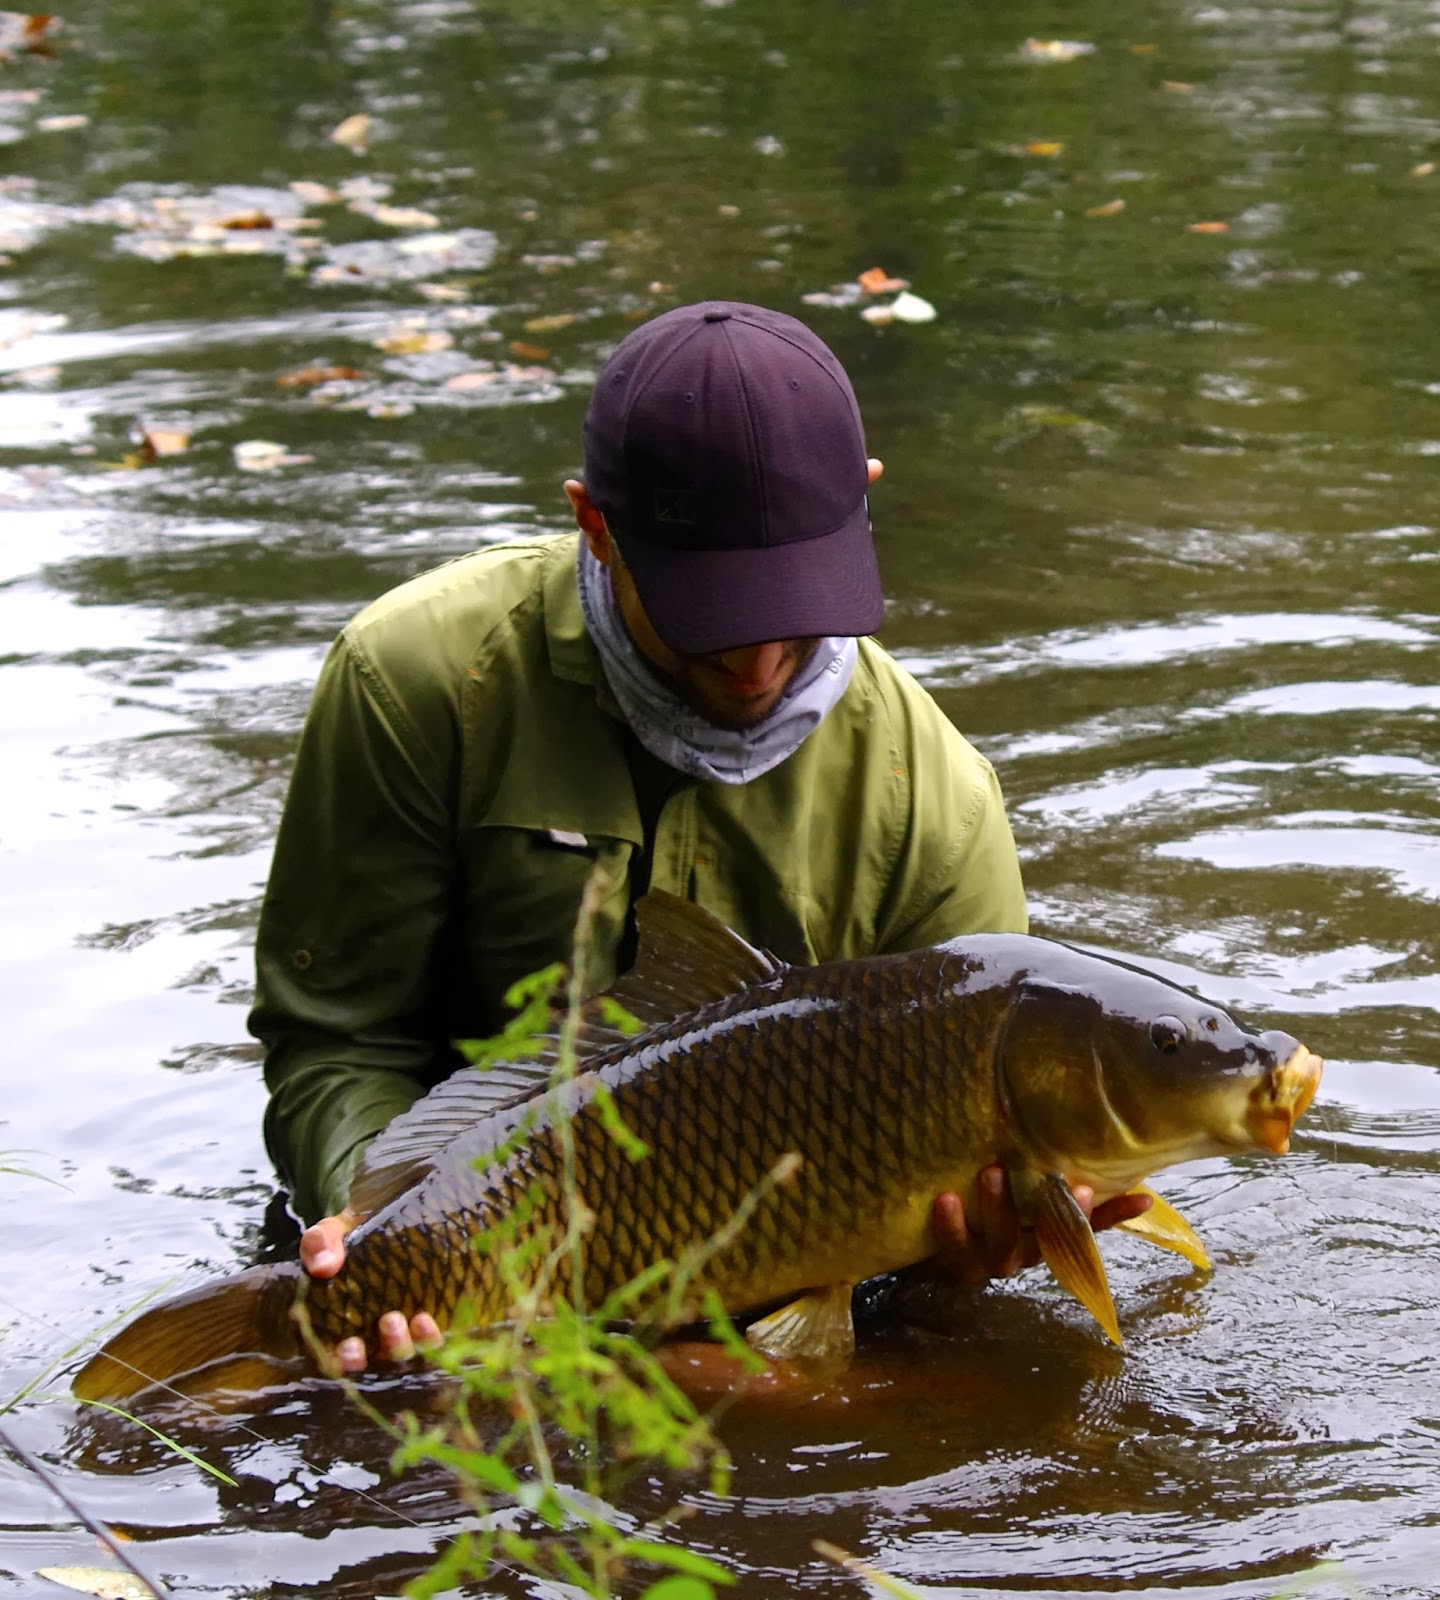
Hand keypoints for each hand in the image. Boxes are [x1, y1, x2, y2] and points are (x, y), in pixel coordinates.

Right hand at [300, 1209, 441, 1372]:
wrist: (389, 1220)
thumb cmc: (354, 1234)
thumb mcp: (333, 1231)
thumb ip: (319, 1242)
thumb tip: (322, 1266)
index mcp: (342, 1324)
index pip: (337, 1357)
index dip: (341, 1362)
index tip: (350, 1348)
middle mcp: (372, 1335)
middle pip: (377, 1362)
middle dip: (385, 1351)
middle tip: (388, 1322)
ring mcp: (402, 1331)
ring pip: (405, 1355)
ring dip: (408, 1344)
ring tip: (416, 1319)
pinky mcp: (430, 1320)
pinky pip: (432, 1341)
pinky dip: (430, 1337)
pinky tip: (426, 1319)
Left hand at [931, 1165, 1152, 1283]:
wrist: (934, 1241)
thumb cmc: (981, 1202)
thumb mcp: (1014, 1186)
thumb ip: (1041, 1165)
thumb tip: (1075, 1120)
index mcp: (1048, 1235)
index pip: (1091, 1226)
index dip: (1117, 1214)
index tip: (1143, 1197)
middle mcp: (1027, 1251)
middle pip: (1052, 1238)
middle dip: (1062, 1210)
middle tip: (1060, 1176)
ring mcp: (994, 1261)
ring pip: (1004, 1244)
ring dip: (1001, 1209)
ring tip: (991, 1170)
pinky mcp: (959, 1265)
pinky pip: (957, 1250)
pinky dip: (952, 1226)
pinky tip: (947, 1198)